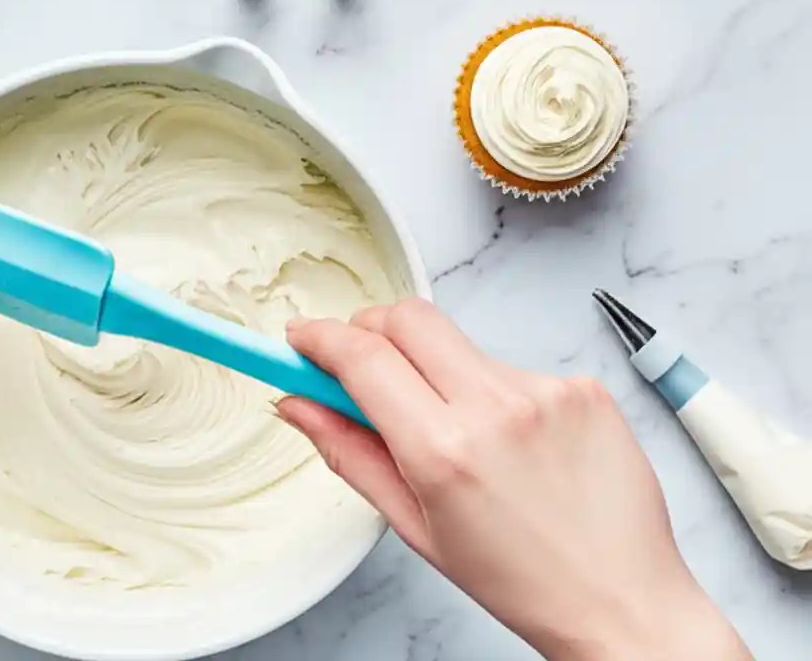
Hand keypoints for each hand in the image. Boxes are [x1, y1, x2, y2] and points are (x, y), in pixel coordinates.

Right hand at [277, 299, 750, 660]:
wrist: (621, 600)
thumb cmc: (521, 580)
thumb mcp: (415, 526)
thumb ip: (350, 454)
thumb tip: (298, 406)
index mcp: (444, 451)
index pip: (362, 356)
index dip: (319, 338)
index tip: (301, 339)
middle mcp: (497, 408)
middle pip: (408, 318)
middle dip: (371, 329)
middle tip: (363, 366)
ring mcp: (547, 390)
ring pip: (460, 345)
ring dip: (438, 370)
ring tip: (461, 435)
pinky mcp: (583, 386)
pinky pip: (512, 367)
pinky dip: (495, 393)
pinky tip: (513, 443)